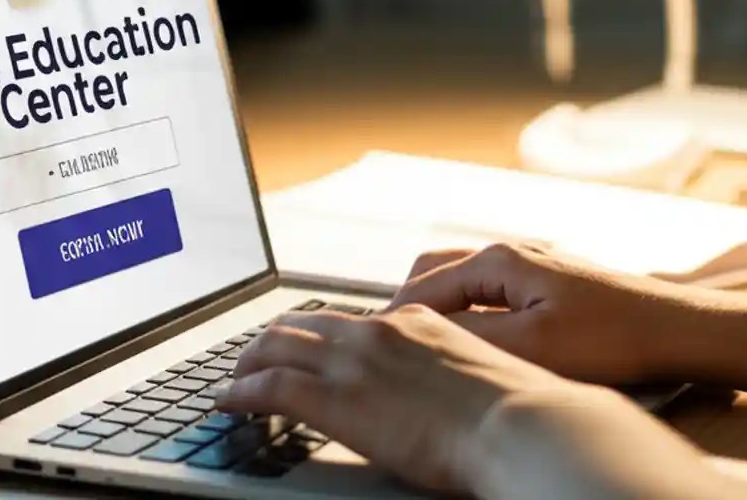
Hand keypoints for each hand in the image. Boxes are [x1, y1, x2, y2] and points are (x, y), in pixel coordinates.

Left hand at [217, 303, 573, 492]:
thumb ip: (456, 375)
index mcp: (418, 321)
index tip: (312, 346)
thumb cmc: (518, 414)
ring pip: (277, 344)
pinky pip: (268, 384)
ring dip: (250, 360)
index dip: (323, 333)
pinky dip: (240, 390)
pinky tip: (228, 401)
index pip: (355, 320)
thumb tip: (455, 395)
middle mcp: (379, 330)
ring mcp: (353, 360)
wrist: (518, 426)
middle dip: (274, 338)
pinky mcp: (333, 396)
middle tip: (256, 357)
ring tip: (236, 376)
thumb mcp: (486, 376)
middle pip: (306, 322)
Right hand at [389, 243, 705, 384]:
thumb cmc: (613, 336)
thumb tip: (424, 337)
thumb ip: (472, 338)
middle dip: (406, 304)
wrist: (674, 330)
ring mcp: (531, 265)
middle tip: (388, 342)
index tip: (372, 345)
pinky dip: (464, 309)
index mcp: (499, 260)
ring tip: (421, 342)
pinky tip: (470, 337)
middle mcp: (511, 253)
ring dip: (435, 305)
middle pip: (433, 271)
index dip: (393, 319)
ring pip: (460, 278)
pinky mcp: (548, 283)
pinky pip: (487, 290)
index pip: (422, 287)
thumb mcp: (533, 346)